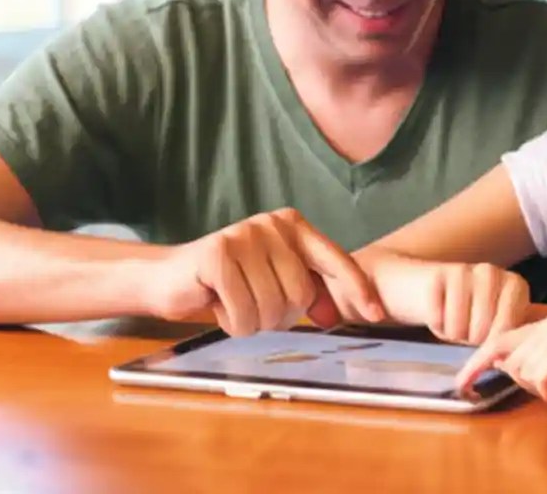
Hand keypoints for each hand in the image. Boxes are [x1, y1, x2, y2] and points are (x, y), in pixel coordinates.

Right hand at [143, 208, 385, 335]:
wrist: (169, 279)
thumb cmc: (228, 284)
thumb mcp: (273, 282)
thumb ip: (306, 292)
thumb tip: (334, 316)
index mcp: (292, 226)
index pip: (335, 260)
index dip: (357, 289)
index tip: (377, 314)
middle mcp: (271, 224)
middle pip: (300, 294)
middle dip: (278, 316)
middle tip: (253, 307)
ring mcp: (243, 235)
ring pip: (271, 307)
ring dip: (252, 321)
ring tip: (233, 303)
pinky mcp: (217, 255)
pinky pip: (243, 312)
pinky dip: (231, 321)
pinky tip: (216, 303)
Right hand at [368, 256, 529, 344]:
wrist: (431, 289)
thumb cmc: (471, 313)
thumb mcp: (498, 325)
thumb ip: (510, 337)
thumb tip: (510, 357)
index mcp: (515, 285)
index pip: (506, 330)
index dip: (492, 344)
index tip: (488, 338)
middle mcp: (492, 273)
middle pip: (481, 332)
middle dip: (472, 339)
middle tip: (469, 328)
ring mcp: (465, 269)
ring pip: (458, 327)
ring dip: (452, 333)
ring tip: (456, 322)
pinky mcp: (438, 274)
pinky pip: (436, 318)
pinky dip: (435, 324)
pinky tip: (440, 314)